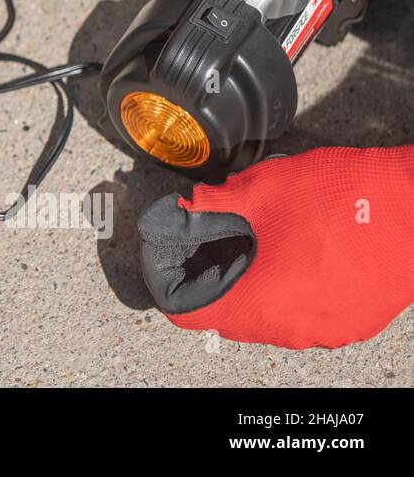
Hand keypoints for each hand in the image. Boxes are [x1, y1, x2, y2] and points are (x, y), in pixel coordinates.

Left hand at [139, 145, 413, 348]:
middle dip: (212, 275)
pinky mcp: (352, 322)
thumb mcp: (260, 189)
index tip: (172, 253)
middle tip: (215, 237)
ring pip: (267, 314)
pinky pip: (304, 312)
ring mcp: (325, 331)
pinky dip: (290, 286)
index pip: (186, 312)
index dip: (169, 278)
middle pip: (226, 314)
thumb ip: (211, 204)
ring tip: (261, 238)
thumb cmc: (343, 198)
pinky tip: (299, 249)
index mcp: (258, 303)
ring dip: (253, 280)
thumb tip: (185, 208)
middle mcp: (290, 329)